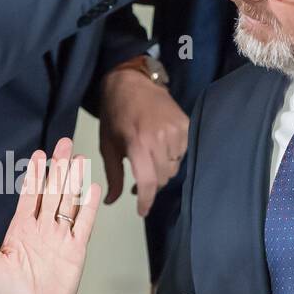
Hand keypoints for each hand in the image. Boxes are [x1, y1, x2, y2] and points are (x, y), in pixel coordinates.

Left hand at [0, 137, 100, 293]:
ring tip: (79, 159)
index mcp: (21, 230)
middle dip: (58, 168)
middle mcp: (42, 230)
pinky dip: (89, 207)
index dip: (35, 175)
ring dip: (74, 181)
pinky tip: (92, 189)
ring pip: (69, 202)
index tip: (39, 155)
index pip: (30, 195)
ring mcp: (60, 239)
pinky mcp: (76, 251)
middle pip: (53, 191)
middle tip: (64, 144)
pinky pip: (84, 225)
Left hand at [100, 65, 188, 215]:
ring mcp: (176, 130)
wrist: (130, 83)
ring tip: (150, 158)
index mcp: (137, 144)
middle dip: (151, 183)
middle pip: (163, 177)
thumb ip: (113, 176)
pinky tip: (160, 146)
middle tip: (140, 178)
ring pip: (174, 166)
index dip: (146, 201)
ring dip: (162, 169)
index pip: (148, 182)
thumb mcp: (108, 146)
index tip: (142, 210)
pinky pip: (183, 151)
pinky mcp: (185, 124)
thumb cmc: (115, 116)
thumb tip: (110, 202)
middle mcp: (159, 138)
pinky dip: (172, 154)